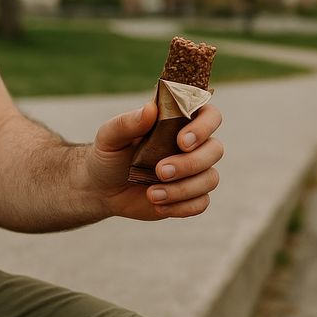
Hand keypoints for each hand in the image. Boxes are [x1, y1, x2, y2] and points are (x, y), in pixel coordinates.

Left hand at [84, 102, 223, 219]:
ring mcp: (194, 171)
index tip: (181, 142)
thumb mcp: (110, 136)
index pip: (210, 115)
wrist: (101, 188)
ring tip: (152, 194)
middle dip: (191, 164)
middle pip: (215, 149)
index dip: (204, 127)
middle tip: (160, 171)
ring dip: (183, 189)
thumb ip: (128, 122)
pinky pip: (201, 202)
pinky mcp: (190, 195)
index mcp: (179, 121)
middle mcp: (193, 145)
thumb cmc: (109, 154)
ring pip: (210, 178)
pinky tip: (158, 205)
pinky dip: (181, 206)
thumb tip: (150, 109)